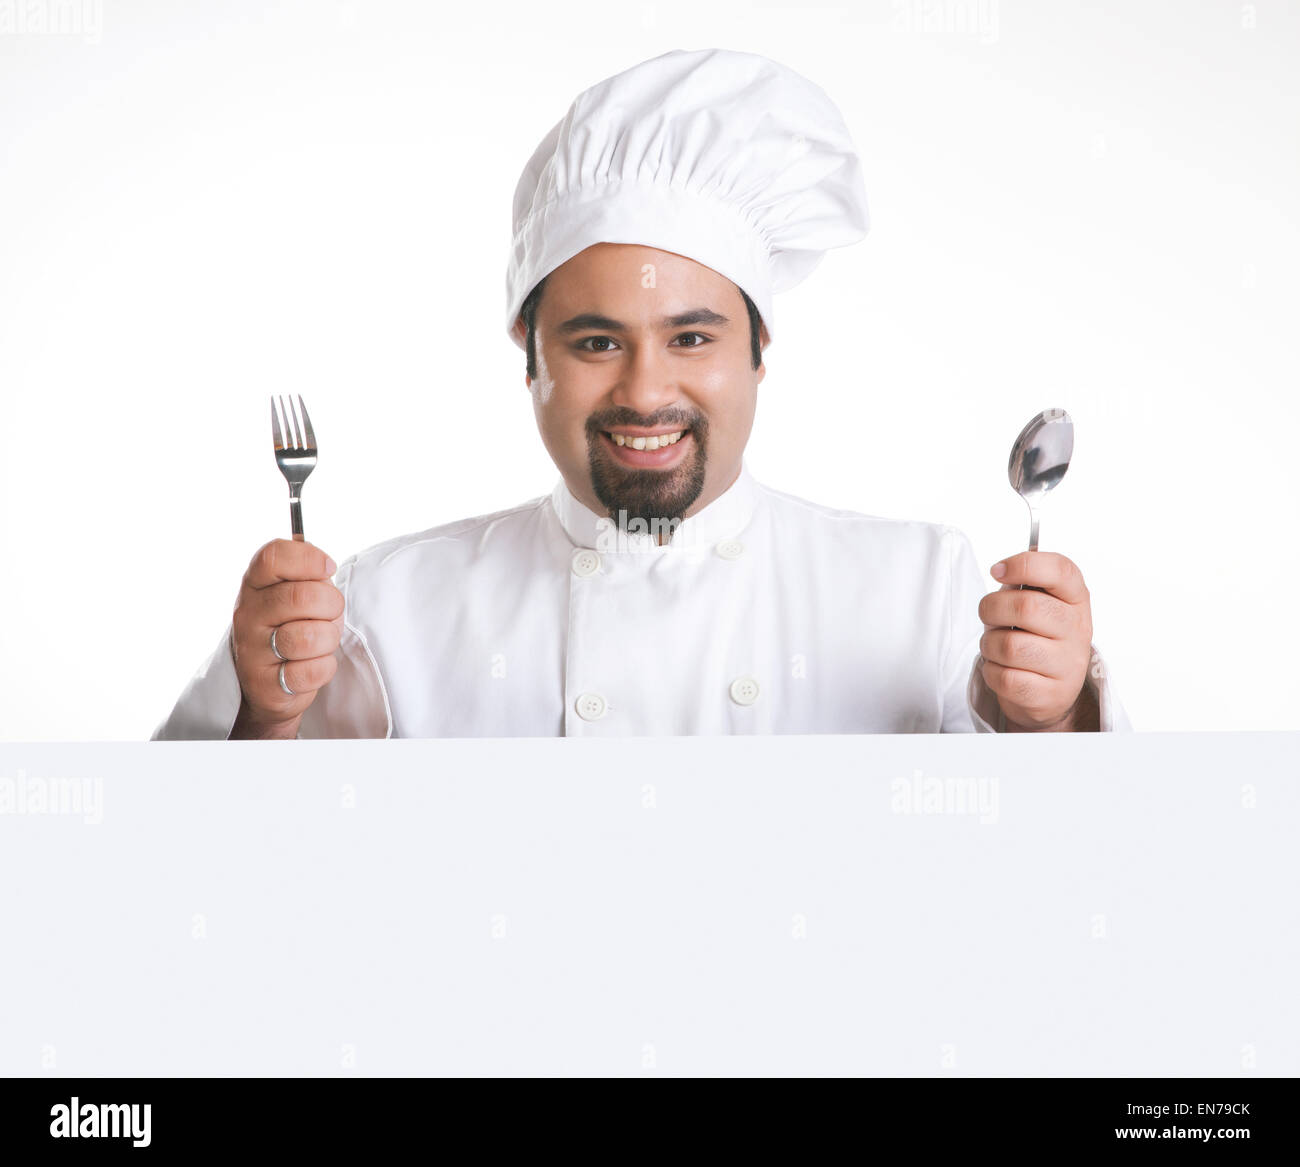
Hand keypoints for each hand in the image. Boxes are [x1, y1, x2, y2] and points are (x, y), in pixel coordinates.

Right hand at [228, 539, 342, 739]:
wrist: (270, 682)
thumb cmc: (293, 627)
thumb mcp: (298, 593)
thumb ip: (310, 576)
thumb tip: (325, 567)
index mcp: (255, 584)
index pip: (273, 557)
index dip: (308, 558)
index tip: (328, 568)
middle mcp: (247, 614)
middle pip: (301, 596)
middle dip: (331, 604)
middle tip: (329, 613)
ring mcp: (252, 650)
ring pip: (309, 636)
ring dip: (328, 639)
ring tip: (320, 642)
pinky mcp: (265, 684)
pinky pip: (312, 671)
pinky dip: (324, 668)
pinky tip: (312, 665)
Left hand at [976, 551, 1096, 731]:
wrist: (1050, 691)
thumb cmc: (1037, 638)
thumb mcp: (1037, 605)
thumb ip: (1023, 586)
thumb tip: (1003, 571)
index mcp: (1076, 599)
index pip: (1060, 570)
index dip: (1024, 564)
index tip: (998, 570)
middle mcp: (1077, 630)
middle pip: (1027, 607)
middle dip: (992, 608)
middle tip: (989, 615)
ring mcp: (1067, 665)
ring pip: (1010, 646)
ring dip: (989, 644)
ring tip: (995, 646)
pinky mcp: (1050, 695)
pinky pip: (1006, 678)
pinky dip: (991, 672)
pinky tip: (1001, 668)